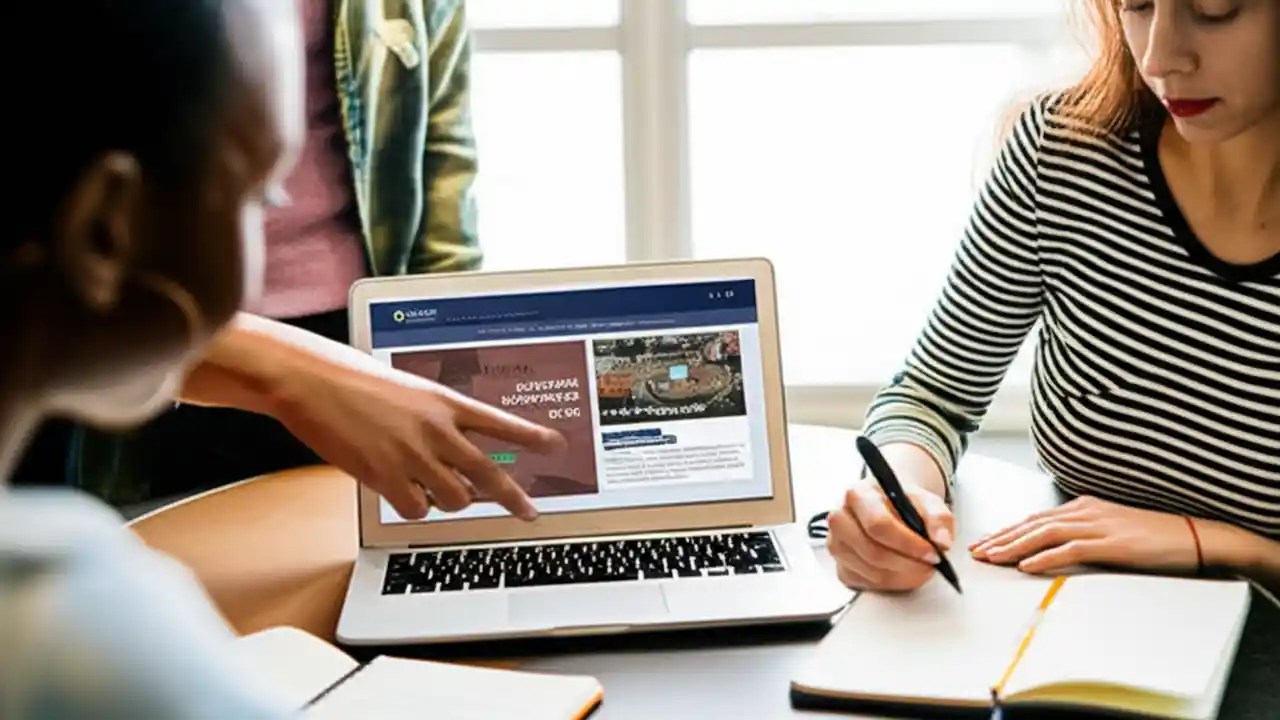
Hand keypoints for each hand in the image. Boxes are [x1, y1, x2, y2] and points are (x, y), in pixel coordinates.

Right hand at [273, 361, 565, 520]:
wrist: (310, 379)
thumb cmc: (352, 379)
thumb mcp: (407, 390)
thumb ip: (434, 420)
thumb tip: (453, 457)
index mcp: (444, 401)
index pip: (501, 423)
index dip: (532, 437)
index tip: (558, 445)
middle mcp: (436, 429)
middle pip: (489, 473)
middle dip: (515, 498)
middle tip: (531, 512)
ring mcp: (412, 454)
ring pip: (455, 498)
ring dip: (449, 500)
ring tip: (431, 487)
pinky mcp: (385, 475)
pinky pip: (415, 507)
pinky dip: (411, 505)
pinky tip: (397, 488)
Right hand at [827, 476, 954, 591]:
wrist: (887, 506)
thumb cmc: (903, 503)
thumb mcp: (927, 501)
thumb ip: (938, 518)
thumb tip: (941, 542)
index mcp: (858, 495)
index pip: (878, 524)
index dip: (908, 543)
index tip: (932, 553)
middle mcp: (840, 519)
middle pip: (873, 552)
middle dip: (909, 564)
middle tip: (931, 566)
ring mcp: (837, 545)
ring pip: (872, 573)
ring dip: (904, 576)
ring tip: (922, 568)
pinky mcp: (841, 568)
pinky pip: (868, 585)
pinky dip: (893, 583)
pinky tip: (904, 571)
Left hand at [969, 496, 1198, 574]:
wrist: (1195, 534)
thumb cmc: (1154, 536)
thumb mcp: (1111, 528)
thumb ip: (1084, 532)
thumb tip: (1056, 545)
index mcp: (1084, 507)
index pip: (1035, 518)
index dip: (1007, 530)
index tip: (985, 542)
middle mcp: (1086, 511)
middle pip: (1032, 524)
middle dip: (1001, 538)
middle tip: (975, 552)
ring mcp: (1098, 525)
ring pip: (1044, 534)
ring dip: (1014, 547)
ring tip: (991, 558)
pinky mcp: (1112, 543)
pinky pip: (1071, 549)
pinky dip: (1045, 557)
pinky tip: (1026, 566)